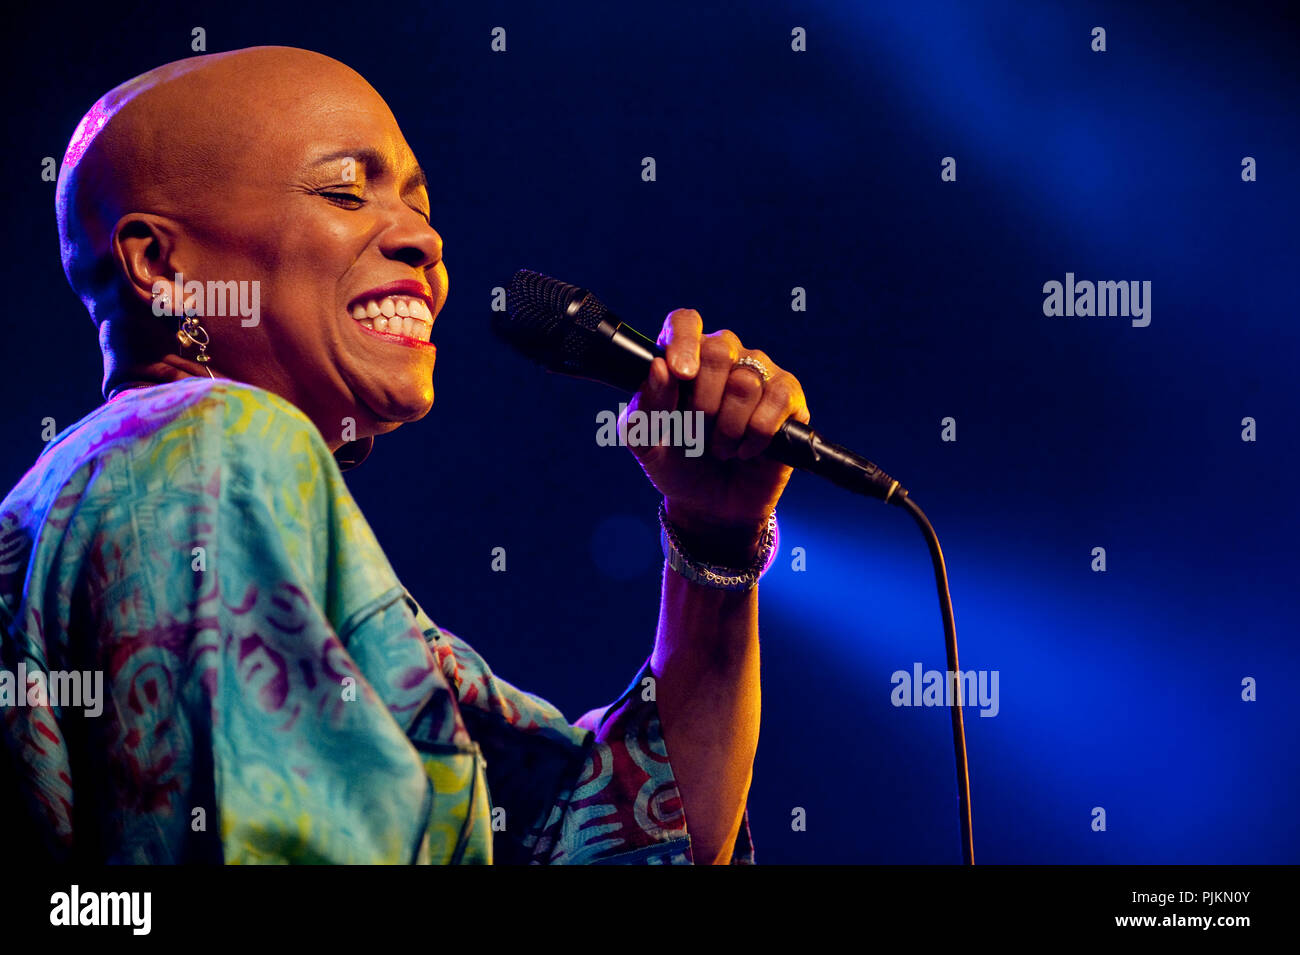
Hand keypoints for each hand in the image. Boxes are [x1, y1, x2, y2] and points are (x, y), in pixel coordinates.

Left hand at [622, 309, 809, 562]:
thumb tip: (659, 369)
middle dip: (703, 401)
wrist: (712, 506)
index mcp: (685, 359)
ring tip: (720, 448)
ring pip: (746, 381)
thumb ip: (644, 407)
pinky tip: (747, 450)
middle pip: (719, 349)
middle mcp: (725, 359)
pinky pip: (777, 400)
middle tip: (696, 431)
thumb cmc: (677, 465)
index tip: (680, 373)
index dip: (683, 340)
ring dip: (728, 427)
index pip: (686, 322)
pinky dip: (757, 434)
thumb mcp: (646, 443)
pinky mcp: (788, 398)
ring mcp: (759, 375)